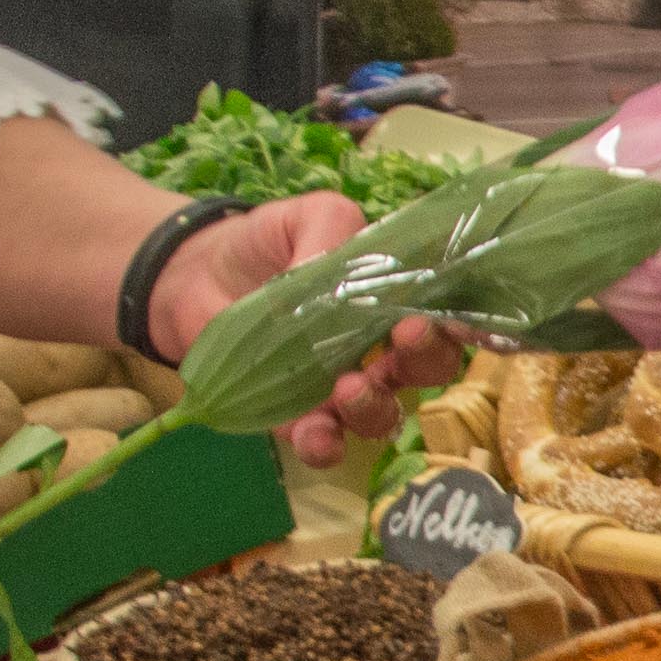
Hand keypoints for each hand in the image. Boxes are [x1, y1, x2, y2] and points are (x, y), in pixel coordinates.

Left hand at [143, 190, 461, 464]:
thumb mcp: (309, 215)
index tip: (452, 318)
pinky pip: (324, 443)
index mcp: (399, 300)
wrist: (196, 273)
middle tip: (403, 337)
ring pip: (383, 415)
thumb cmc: (269, 242)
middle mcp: (383, 351)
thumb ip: (333, 232)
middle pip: (427, 371)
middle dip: (424, 360)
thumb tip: (332, 271)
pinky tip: (315, 432)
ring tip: (347, 387)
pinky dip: (325, 444)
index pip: (449, 316)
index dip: (463, 323)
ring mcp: (342, 390)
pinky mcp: (297, 417)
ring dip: (375, 406)